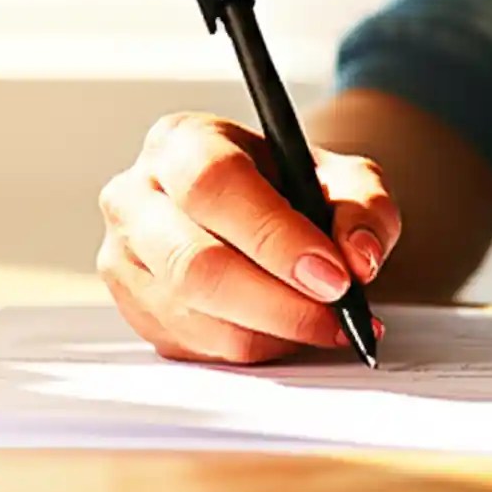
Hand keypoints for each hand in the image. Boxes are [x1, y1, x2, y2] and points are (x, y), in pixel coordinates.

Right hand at [97, 112, 399, 363]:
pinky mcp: (136, 310)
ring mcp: (125, 258)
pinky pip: (196, 347)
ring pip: (195, 315)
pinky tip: (291, 331)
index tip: (333, 275)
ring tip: (328, 324)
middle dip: (279, 302)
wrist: (269, 210)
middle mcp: (138, 196)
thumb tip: (359, 258)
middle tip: (337, 313)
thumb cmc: (297, 188)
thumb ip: (365, 209)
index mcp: (184, 143)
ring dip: (274, 332)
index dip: (276, 237)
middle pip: (195, 262)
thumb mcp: (348, 179)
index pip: (215, 184)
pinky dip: (256, 348)